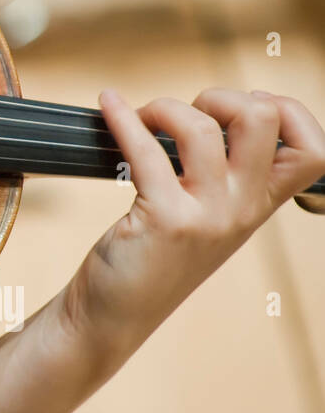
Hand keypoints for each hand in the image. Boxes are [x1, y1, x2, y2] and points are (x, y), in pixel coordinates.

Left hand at [65, 87, 324, 355]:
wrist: (114, 315)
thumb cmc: (151, 258)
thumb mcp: (204, 218)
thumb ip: (219, 177)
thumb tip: (204, 112)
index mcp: (259, 207)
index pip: (315, 151)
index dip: (286, 111)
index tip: (242, 105)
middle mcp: (242, 211)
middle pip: (264, 121)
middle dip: (222, 97)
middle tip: (187, 114)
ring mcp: (207, 216)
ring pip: (203, 129)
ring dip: (165, 107)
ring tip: (143, 118)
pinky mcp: (165, 220)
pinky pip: (146, 150)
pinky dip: (123, 117)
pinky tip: (108, 105)